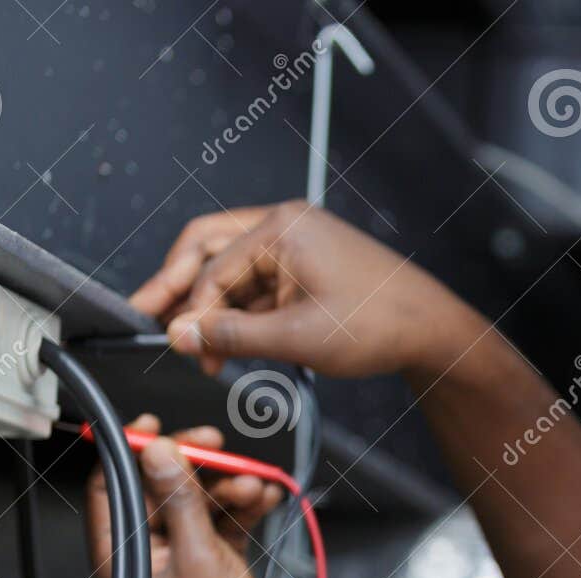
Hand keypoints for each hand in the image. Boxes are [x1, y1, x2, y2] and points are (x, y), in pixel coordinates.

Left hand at [84, 415, 290, 577]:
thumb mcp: (199, 557)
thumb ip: (179, 500)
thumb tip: (156, 451)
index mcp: (121, 559)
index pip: (112, 490)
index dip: (131, 452)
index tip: (156, 424)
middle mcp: (148, 557)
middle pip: (160, 490)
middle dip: (193, 466)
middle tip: (217, 444)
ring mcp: (183, 560)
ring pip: (197, 504)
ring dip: (227, 488)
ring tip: (255, 484)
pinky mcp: (214, 566)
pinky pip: (224, 523)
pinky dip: (244, 509)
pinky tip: (266, 498)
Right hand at [129, 200, 474, 378]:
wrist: (433, 331)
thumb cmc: (382, 324)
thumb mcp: (299, 337)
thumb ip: (235, 336)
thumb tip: (183, 335)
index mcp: (283, 228)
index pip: (211, 265)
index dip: (190, 309)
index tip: (177, 344)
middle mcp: (286, 226)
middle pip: (208, 251)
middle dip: (180, 289)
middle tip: (147, 318)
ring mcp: (297, 245)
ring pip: (231, 271)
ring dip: (213, 308)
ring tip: (199, 348)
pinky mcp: (306, 267)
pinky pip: (257, 285)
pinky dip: (240, 312)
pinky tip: (230, 342)